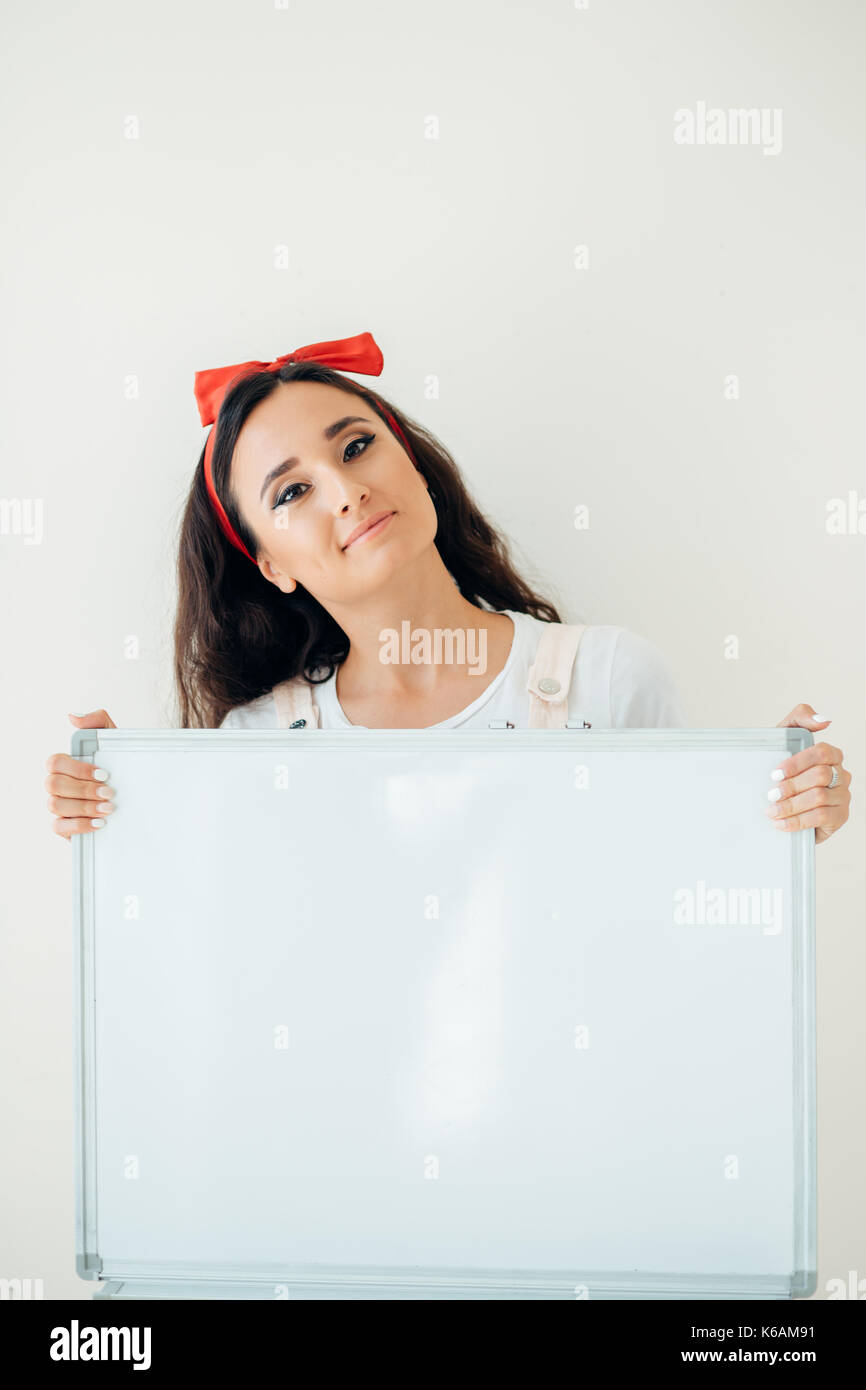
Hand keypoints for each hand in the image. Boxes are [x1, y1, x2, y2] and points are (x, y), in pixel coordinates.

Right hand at [46, 710, 116, 839]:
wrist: (138, 798)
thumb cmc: (121, 767)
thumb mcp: (115, 742)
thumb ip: (98, 722)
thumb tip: (73, 717)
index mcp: (67, 764)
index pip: (55, 763)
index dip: (78, 769)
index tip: (105, 774)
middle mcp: (58, 784)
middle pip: (53, 784)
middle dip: (83, 789)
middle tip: (110, 793)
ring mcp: (59, 805)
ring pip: (55, 805)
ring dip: (84, 807)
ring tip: (109, 808)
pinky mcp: (64, 826)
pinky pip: (58, 827)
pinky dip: (79, 825)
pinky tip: (99, 823)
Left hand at [767, 705, 851, 843]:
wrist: (779, 804)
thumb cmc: (782, 769)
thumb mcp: (784, 739)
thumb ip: (800, 718)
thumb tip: (824, 719)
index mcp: (830, 755)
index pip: (821, 752)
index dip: (797, 763)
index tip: (775, 774)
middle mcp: (841, 774)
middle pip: (820, 776)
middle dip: (791, 786)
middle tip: (771, 795)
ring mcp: (843, 795)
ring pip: (819, 798)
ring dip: (791, 806)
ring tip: (772, 811)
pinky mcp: (840, 816)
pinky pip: (821, 817)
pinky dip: (797, 821)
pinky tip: (780, 823)